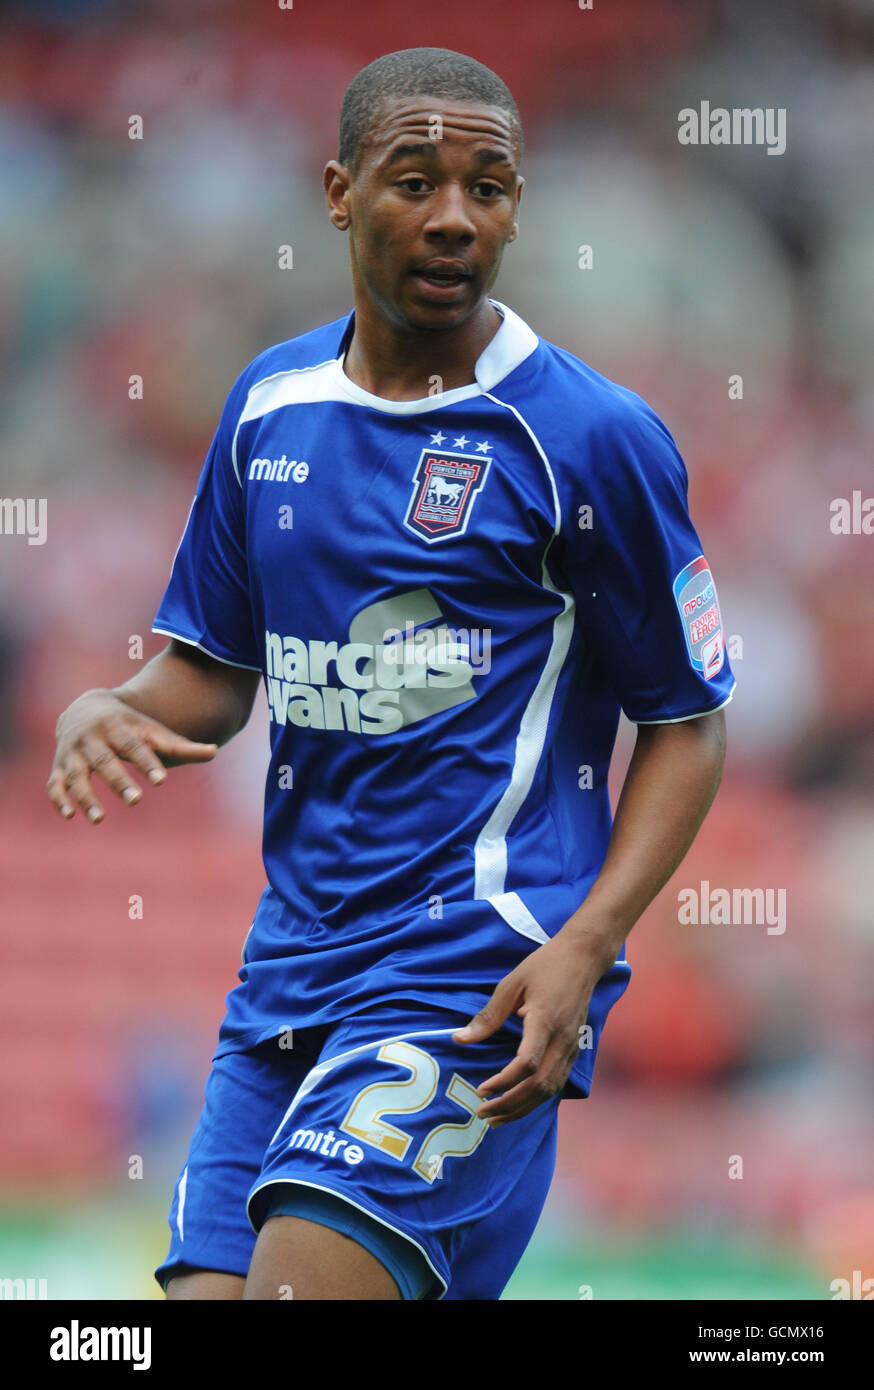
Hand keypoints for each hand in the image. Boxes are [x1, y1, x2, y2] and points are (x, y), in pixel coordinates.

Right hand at [47, 688, 216, 822]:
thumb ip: (181, 745)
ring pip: (76, 775)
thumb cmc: (129, 726)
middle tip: (136, 801)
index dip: (147, 762)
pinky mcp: (58, 766)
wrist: (86, 707)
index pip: (134, 746)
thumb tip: (215, 752)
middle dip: (119, 781)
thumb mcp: (153, 731)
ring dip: (85, 796)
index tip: (161, 780)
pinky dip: (59, 799)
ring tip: (100, 819)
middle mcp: (92, 739)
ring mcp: (72, 753)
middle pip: (105, 761)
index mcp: (118, 727)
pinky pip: (54, 784)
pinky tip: (70, 816)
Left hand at [453, 930, 616, 1124]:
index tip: (480, 1089)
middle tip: (482, 1113)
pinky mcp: (575, 1049)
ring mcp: (572, 1047)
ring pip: (550, 1090)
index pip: (527, 1064)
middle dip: (510, 1105)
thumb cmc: (544, 966)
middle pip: (539, 1086)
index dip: (503, 1083)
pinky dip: (538, 1099)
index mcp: (545, 1021)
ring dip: (523, 1108)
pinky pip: (558, 1083)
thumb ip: (488, 1016)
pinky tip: (520, 1104)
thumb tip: (459, 1039)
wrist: (583, 958)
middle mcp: (562, 1040)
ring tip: (497, 1118)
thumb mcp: (511, 984)